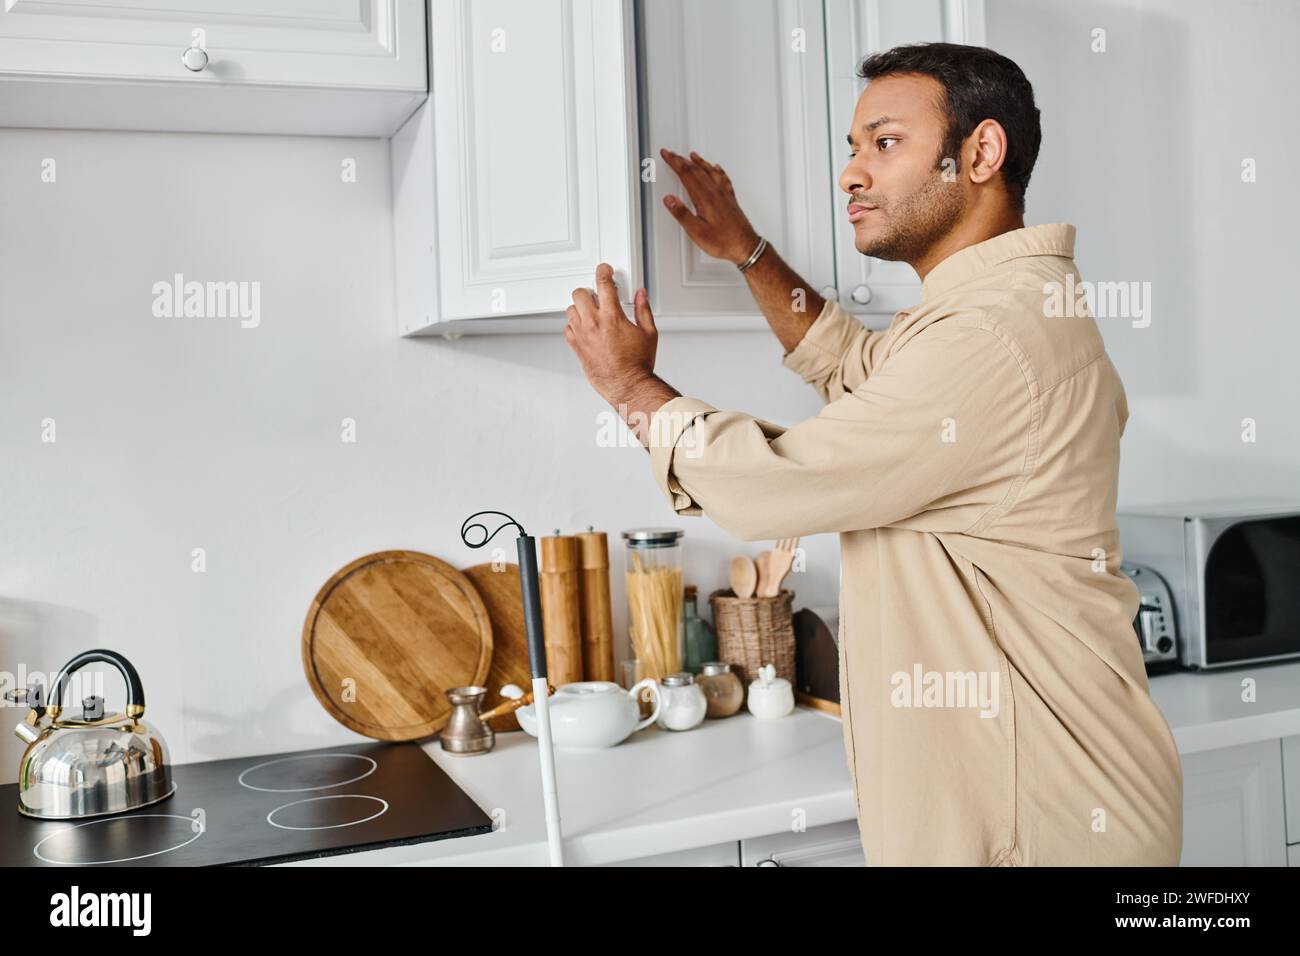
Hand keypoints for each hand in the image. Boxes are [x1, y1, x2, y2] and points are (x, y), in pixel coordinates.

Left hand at [565, 263, 658, 403]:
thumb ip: (643, 310)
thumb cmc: (638, 364)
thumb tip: (641, 295)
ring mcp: (582, 336)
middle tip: (597, 297)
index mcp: (612, 317)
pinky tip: (585, 329)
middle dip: (588, 291)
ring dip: (580, 308)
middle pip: (579, 293)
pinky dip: (574, 326)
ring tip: (591, 314)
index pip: (603, 284)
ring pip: (571, 310)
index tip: (604, 270)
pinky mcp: (577, 348)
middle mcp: (594, 324)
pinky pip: (567, 329)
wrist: (628, 386)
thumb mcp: (649, 333)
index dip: (603, 272)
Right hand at [660, 148, 760, 264]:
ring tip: (692, 155)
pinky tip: (717, 168)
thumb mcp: (697, 232)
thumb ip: (682, 214)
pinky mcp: (731, 199)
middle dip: (682, 160)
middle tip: (672, 154)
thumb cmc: (724, 241)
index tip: (666, 155)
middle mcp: (715, 193)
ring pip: (710, 171)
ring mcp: (724, 195)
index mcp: (705, 198)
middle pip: (696, 170)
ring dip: (699, 162)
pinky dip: (717, 170)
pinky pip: (723, 178)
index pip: (686, 174)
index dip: (674, 163)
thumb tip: (669, 199)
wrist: (746, 246)